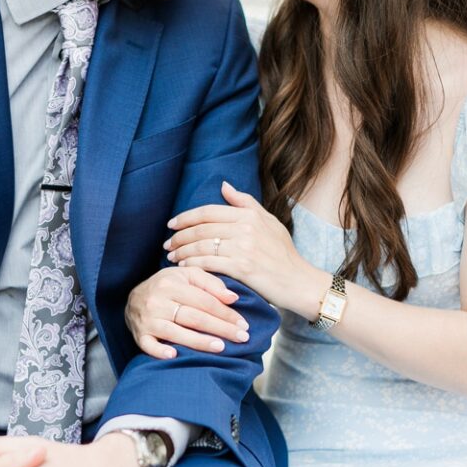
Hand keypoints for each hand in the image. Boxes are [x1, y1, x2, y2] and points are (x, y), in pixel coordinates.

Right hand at [125, 265, 247, 357]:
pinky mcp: (139, 335)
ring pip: (176, 333)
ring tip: (221, 347)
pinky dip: (160, 351)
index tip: (243, 324)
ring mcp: (147, 319)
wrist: (132, 298)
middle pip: (194, 317)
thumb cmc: (166, 286)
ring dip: (199, 342)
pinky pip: (149, 345)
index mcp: (171, 284)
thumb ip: (210, 282)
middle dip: (221, 328)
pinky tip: (175, 356)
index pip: (204, 301)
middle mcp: (157, 301)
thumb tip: (233, 298)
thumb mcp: (186, 276)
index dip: (226, 313)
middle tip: (242, 338)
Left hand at [166, 181, 322, 314]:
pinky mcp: (242, 268)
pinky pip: (209, 263)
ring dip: (182, 252)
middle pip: (201, 229)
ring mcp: (244, 248)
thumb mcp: (269, 221)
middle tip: (167, 244)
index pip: (208, 212)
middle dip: (179, 237)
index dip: (185, 217)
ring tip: (172, 257)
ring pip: (202, 246)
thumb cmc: (283, 253)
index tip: (171, 224)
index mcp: (249, 215)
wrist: (299, 281)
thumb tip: (224, 185)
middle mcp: (246, 228)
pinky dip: (193, 265)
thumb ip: (245, 203)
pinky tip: (184, 268)